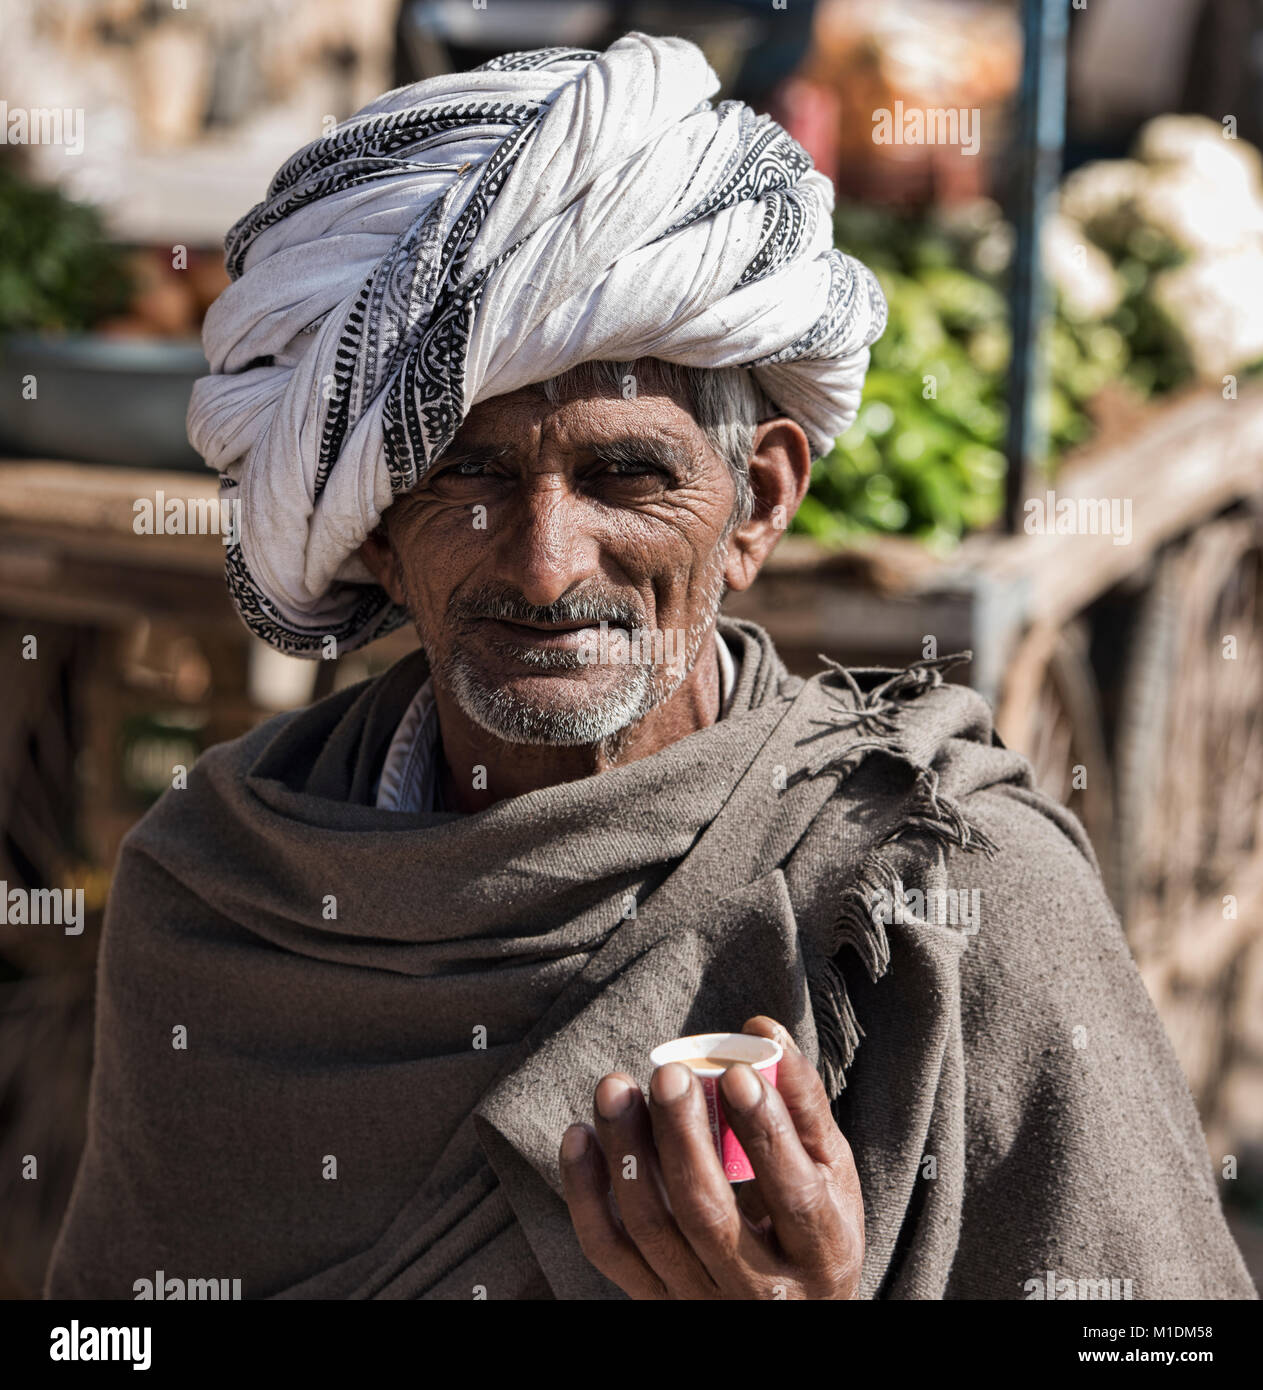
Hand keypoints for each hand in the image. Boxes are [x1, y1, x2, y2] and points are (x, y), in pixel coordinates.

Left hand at [559, 1016, 863, 1298]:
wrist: (793, 1310)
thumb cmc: (815, 1222)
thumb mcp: (832, 1168)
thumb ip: (802, 1100)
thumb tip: (761, 1029)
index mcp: (820, 1251)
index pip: (792, 1194)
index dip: (764, 1132)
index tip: (735, 1073)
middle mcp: (759, 1287)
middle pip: (708, 1214)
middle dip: (682, 1138)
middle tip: (668, 1074)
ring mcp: (700, 1298)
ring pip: (652, 1228)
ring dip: (627, 1152)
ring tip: (616, 1088)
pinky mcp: (653, 1298)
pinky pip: (607, 1248)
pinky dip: (585, 1192)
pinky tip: (580, 1134)